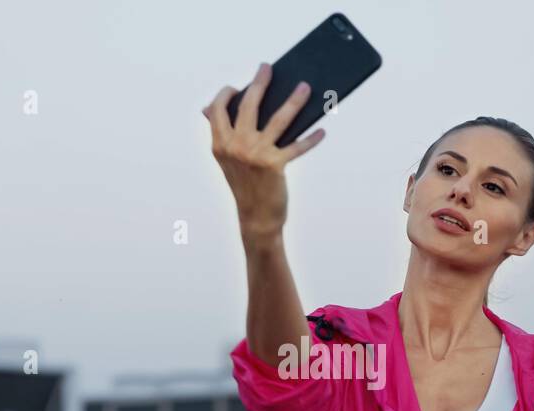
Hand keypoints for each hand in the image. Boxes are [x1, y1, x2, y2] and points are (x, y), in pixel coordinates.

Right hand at [202, 62, 326, 241]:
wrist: (255, 218)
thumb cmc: (245, 186)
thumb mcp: (228, 161)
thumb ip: (223, 135)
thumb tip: (211, 109)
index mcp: (220, 143)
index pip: (217, 110)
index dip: (226, 94)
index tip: (236, 87)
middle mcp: (235, 146)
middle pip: (249, 105)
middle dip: (259, 82)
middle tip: (267, 67)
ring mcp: (255, 154)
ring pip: (279, 119)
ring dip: (294, 100)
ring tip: (305, 87)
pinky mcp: (274, 165)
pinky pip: (297, 146)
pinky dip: (311, 139)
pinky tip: (322, 131)